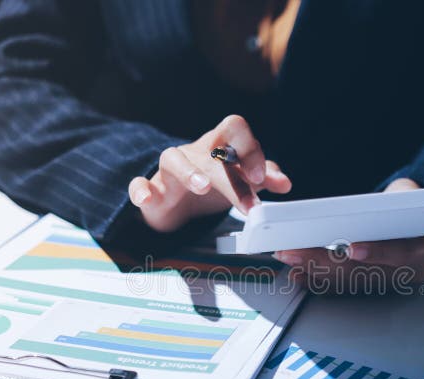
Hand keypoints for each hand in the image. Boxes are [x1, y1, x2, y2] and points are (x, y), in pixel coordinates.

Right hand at [128, 115, 291, 232]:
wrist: (178, 203)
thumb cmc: (213, 184)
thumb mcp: (241, 179)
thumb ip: (264, 177)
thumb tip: (285, 183)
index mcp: (219, 146)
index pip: (235, 129)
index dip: (250, 150)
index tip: (261, 179)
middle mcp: (194, 153)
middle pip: (213, 155)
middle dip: (233, 180)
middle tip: (249, 205)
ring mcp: (170, 170)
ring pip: (172, 159)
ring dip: (188, 172)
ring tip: (202, 187)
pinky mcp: (150, 189)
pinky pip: (138, 184)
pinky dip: (140, 190)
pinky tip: (147, 199)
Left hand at [273, 178, 423, 294]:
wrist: (418, 220)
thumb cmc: (409, 204)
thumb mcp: (409, 192)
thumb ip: (398, 197)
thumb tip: (379, 201)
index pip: (400, 252)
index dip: (376, 252)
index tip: (352, 249)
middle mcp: (409, 270)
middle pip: (363, 271)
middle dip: (324, 261)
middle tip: (295, 252)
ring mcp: (390, 281)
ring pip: (349, 281)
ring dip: (315, 271)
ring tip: (290, 258)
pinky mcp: (372, 286)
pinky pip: (343, 287)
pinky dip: (318, 280)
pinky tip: (298, 273)